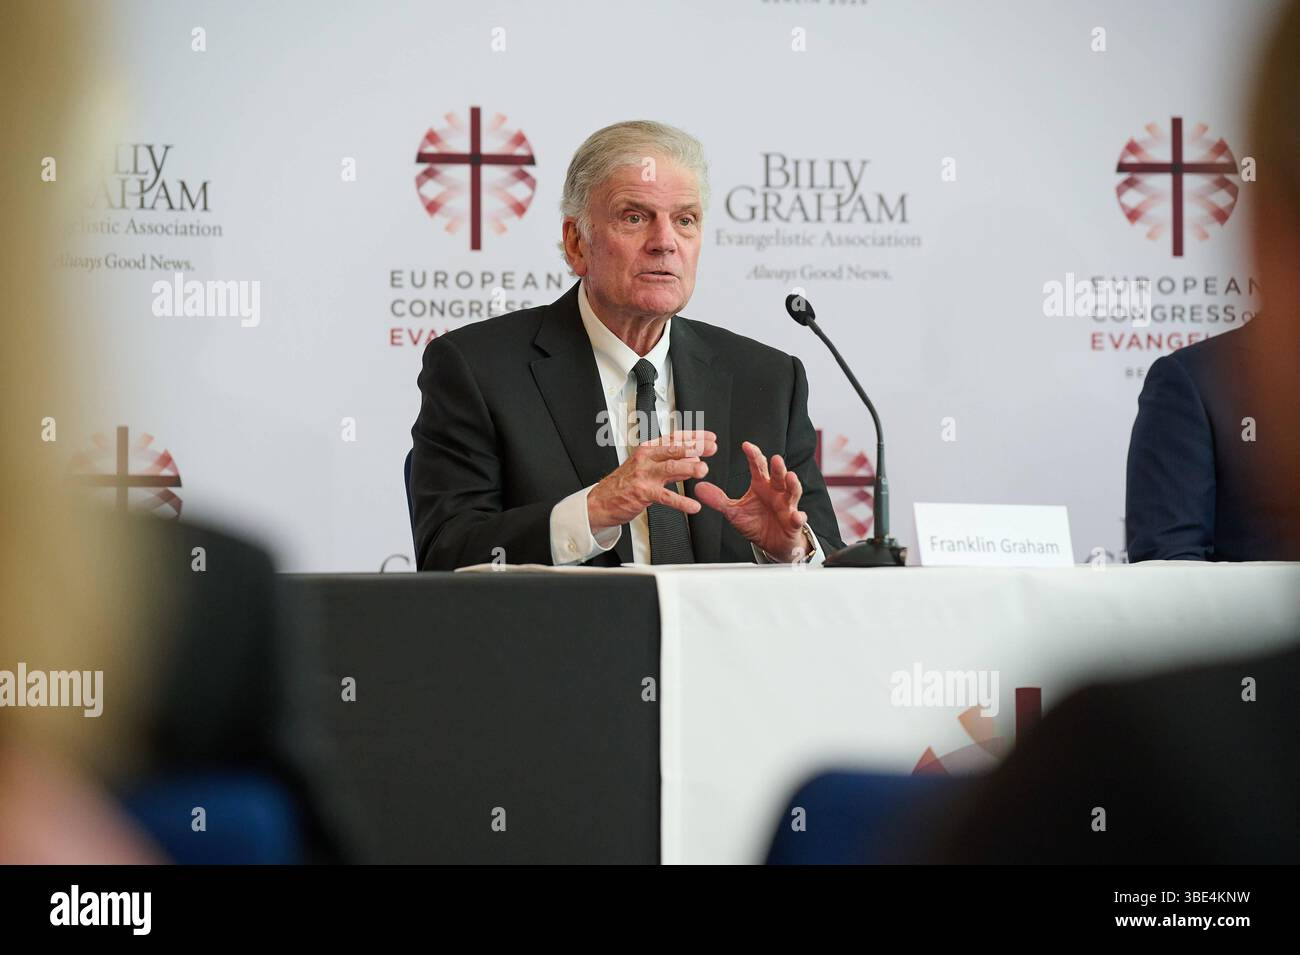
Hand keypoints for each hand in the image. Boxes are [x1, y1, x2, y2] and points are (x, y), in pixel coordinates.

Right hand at [588, 430, 716, 533]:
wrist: (600, 502)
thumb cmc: (624, 485)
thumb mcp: (649, 470)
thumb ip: (672, 466)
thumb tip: (693, 460)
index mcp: (648, 450)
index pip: (674, 438)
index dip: (694, 437)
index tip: (710, 438)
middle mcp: (646, 459)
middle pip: (674, 449)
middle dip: (695, 447)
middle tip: (712, 448)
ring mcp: (643, 475)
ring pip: (670, 468)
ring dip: (689, 468)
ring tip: (703, 470)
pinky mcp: (642, 493)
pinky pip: (665, 497)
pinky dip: (681, 502)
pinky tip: (693, 506)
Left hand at [694, 441, 811, 561]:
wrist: (771, 543)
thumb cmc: (756, 523)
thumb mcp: (733, 512)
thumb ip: (718, 500)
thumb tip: (699, 488)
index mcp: (761, 486)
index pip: (758, 466)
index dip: (753, 455)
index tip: (746, 445)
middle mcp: (776, 492)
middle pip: (778, 476)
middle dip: (777, 468)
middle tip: (775, 459)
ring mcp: (787, 506)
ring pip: (792, 492)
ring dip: (792, 485)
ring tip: (790, 477)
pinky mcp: (793, 522)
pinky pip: (797, 519)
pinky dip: (798, 517)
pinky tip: (797, 516)